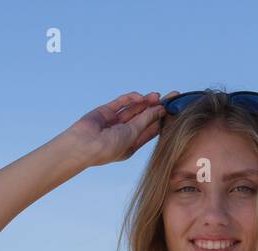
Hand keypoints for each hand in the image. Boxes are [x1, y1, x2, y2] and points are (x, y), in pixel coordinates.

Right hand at [63, 90, 178, 167]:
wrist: (83, 145)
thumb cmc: (108, 147)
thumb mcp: (132, 134)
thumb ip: (145, 120)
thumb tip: (160, 109)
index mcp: (132, 144)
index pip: (150, 130)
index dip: (161, 120)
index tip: (174, 111)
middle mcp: (124, 133)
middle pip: (144, 117)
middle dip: (156, 107)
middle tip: (171, 97)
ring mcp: (114, 122)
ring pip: (134, 109)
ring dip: (145, 102)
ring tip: (156, 95)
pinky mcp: (106, 112)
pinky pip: (121, 103)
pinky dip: (130, 99)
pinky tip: (140, 97)